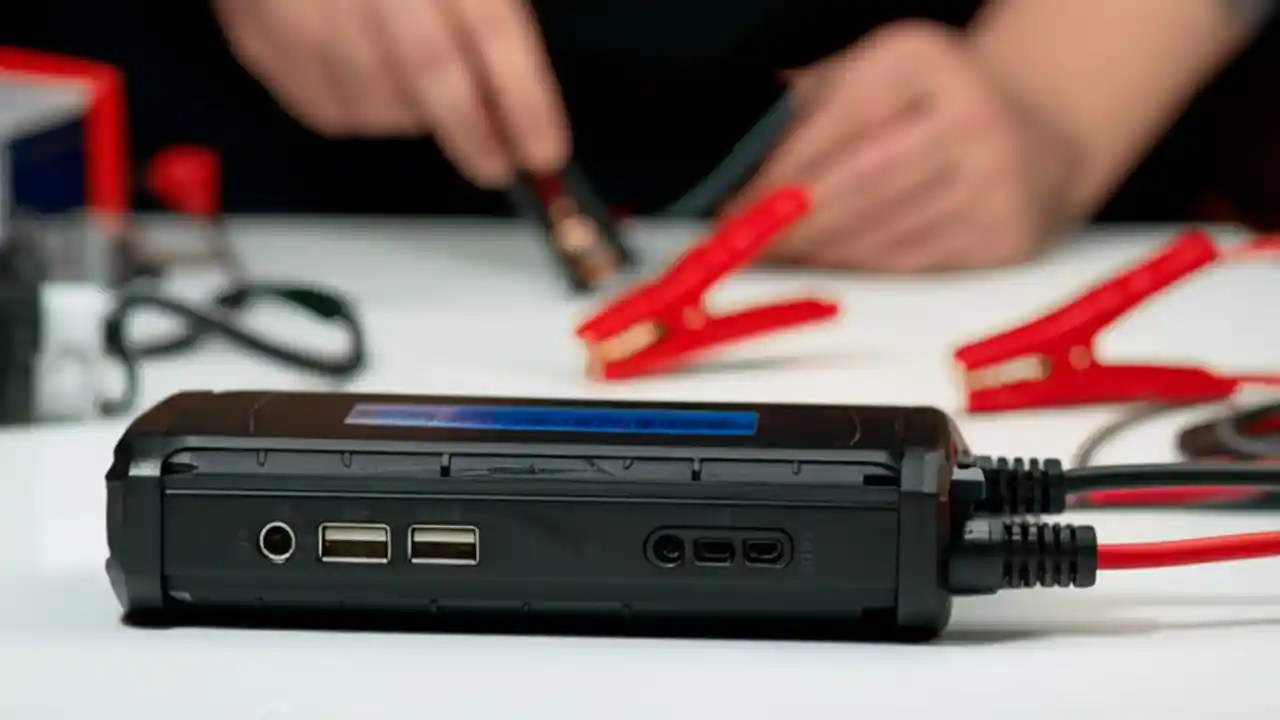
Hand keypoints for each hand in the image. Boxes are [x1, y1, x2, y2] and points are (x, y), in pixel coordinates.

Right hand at [213, 0, 569, 186]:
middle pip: (435, 78)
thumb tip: (515, 96)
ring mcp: (308, 11)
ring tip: (425, 100)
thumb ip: (483, 8)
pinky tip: (372, 85)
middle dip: (474, 136)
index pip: (495, 35)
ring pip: (379, 104)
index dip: (526, 105)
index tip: (545, 152)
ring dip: (414, 117)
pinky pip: (327, 109)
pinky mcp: (263, 38)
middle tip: (494, 165)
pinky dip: (362, 111)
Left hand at [735, 21, 1079, 272]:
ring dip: (819, 252)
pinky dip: (862, 269)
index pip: (836, 123)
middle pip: (859, 183)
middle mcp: (968, 113)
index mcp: (922, 59)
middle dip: (791, 224)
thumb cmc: (934, 103)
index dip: (778, 173)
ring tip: (779, 258)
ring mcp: (994, 176)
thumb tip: (744, 160)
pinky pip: (914, 261)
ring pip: (883, 229)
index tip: (735, 207)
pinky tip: (830, 265)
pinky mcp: (1005, 231)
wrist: (1045, 128)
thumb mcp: (877, 74)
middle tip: (747, 247)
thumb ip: (811, 103)